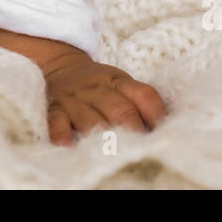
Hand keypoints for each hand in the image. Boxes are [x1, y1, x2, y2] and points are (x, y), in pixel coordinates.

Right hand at [41, 50, 168, 145]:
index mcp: (119, 81)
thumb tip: (167, 131)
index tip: (167, 135)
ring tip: (114, 154)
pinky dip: (62, 135)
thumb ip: (140, 104)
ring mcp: (74, 100)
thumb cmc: (98, 87)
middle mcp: (97, 89)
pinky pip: (57, 122)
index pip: (143, 95)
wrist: (59, 68)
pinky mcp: (54, 110)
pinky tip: (70, 147)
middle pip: (120, 109)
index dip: (157, 115)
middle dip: (134, 130)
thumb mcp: (120, 84)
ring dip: (103, 136)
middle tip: (143, 150)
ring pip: (91, 119)